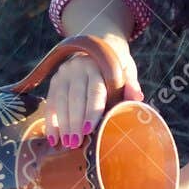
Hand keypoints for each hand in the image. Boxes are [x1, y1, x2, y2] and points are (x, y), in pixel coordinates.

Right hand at [44, 35, 142, 149]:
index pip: (95, 91)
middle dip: (74, 122)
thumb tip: (137, 97)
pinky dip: (51, 121)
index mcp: (99, 65)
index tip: (89, 130)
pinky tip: (53, 138)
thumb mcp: (126, 70)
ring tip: (66, 143)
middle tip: (75, 143)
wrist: (99, 45)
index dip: (91, 111)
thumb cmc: (116, 65)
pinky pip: (51, 102)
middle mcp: (79, 68)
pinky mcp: (55, 80)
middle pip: (75, 98)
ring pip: (60, 101)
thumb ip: (131, 84)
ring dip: (62, 124)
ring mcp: (65, 73)